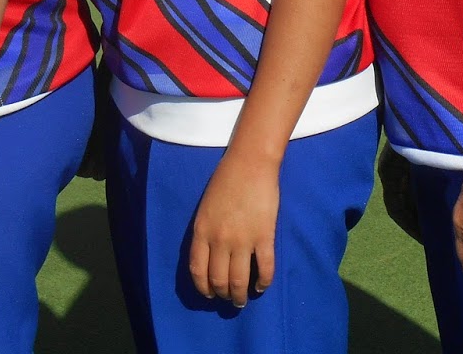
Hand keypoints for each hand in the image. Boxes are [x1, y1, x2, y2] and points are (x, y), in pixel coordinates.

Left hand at [189, 150, 279, 307]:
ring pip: (239, 280)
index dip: (203, 287)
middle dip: (223, 294)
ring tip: (242, 299)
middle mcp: (220, 240)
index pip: (198, 271)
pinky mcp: (264, 236)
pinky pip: (264, 268)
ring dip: (240, 295)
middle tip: (229, 299)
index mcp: (202, 232)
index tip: (209, 294)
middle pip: (219, 279)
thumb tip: (211, 256)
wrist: (250, 164)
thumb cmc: (226, 180)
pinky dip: (263, 282)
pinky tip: (261, 286)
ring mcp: (242, 240)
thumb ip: (206, 232)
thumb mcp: (206, 208)